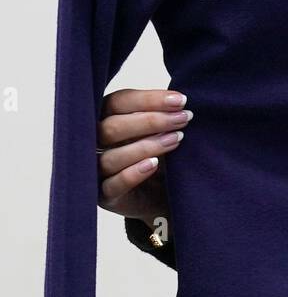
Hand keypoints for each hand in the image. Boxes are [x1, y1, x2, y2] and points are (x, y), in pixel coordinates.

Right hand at [97, 87, 190, 230]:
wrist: (167, 196)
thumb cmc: (163, 158)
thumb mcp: (163, 132)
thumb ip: (163, 115)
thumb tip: (179, 100)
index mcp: (106, 120)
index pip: (117, 103)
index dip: (147, 99)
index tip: (180, 100)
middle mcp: (95, 144)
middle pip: (111, 127)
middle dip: (150, 121)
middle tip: (183, 118)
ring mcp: (98, 172)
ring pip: (112, 157)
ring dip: (146, 146)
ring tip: (176, 139)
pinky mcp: (106, 196)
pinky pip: (114, 185)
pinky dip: (133, 173)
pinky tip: (154, 164)